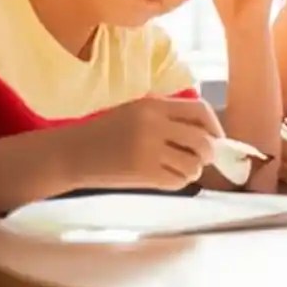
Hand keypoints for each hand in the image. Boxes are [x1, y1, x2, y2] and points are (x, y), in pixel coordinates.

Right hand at [71, 97, 222, 190]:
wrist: (69, 154)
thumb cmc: (106, 132)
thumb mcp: (136, 112)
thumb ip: (169, 117)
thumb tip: (209, 132)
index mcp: (153, 105)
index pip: (201, 110)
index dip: (215, 126)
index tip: (216, 138)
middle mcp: (153, 125)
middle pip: (203, 141)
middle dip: (209, 153)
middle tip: (202, 158)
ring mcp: (147, 151)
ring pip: (194, 165)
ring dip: (193, 170)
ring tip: (179, 168)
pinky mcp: (142, 174)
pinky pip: (178, 181)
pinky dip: (179, 182)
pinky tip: (166, 177)